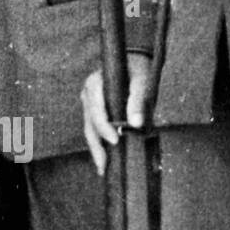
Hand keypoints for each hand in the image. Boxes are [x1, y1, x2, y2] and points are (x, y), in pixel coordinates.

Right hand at [81, 53, 152, 175]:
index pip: (96, 108)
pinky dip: (98, 144)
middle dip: (96, 144)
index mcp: (95, 83)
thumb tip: (136, 124)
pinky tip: (103, 160)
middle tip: (105, 164)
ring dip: (95, 148)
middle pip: (89, 122)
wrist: (134, 61)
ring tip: (103, 168)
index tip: (115, 140)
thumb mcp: (141, 80)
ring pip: (89, 129)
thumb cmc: (137, 68)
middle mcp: (88, 93)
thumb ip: (138, 100)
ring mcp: (89, 103)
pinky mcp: (94, 111)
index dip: (103, 125)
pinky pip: (93, 129)